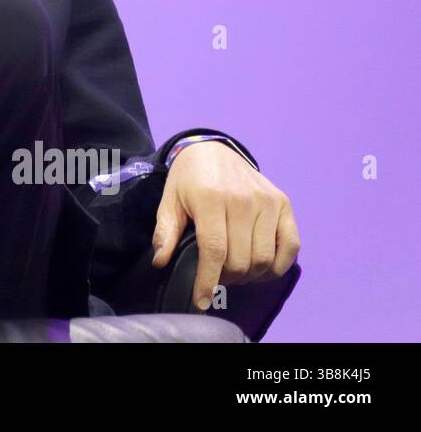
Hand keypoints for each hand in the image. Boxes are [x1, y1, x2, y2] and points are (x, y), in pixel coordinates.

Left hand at [150, 141, 299, 310]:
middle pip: (241, 259)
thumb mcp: (169, 202)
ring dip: (250, 276)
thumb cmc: (188, 180)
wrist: (214, 150)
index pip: (214, 250)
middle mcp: (244, 200)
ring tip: (234, 272)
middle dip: (226, 278)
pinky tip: (261, 268)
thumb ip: (166, 232)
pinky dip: (278, 265)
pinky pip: (291, 246)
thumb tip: (161, 261)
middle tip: (216, 277)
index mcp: (211, 198)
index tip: (201, 300)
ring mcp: (267, 201)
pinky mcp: (284, 204)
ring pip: (265, 258)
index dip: (208, 280)